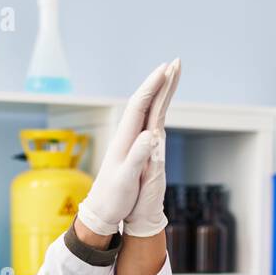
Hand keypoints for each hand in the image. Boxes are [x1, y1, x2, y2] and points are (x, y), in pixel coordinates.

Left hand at [123, 58, 180, 236]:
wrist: (101, 211)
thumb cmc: (114, 198)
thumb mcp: (127, 179)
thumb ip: (137, 156)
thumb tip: (150, 134)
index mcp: (125, 139)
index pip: (139, 106)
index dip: (152, 86)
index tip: (165, 70)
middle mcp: (127, 135)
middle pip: (144, 101)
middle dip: (159, 81)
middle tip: (174, 63)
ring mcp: (129, 141)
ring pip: (145, 108)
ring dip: (158, 91)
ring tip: (170, 76)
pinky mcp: (132, 148)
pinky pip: (145, 120)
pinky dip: (154, 106)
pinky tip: (159, 103)